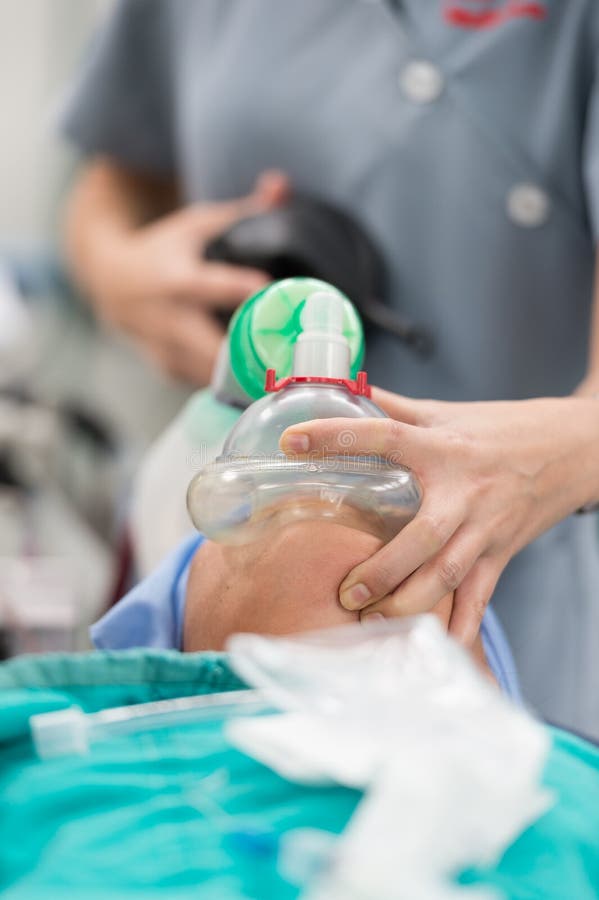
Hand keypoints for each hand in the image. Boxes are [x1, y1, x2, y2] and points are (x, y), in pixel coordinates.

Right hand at [90, 170, 288, 383]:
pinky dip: (229, 383)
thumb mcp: (198, 223)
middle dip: (253, 357)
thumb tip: (283, 185)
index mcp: (179, 280)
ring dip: (245, 375)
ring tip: (284, 372)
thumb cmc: (165, 249)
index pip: (221, 289)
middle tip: (295, 359)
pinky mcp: (167, 369)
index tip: (288, 300)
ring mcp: (166, 349)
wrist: (110, 283)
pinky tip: (257, 378)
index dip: (253, 294)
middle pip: (217, 350)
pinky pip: (204, 383)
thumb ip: (244, 210)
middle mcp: (170, 320)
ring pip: (213, 376)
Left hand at [280, 388, 597, 644]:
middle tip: (344, 592)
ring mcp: (486, 527)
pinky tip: (435, 647)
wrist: (574, 447)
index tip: (290, 442)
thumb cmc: (504, 428)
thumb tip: (345, 390)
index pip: (383, 436)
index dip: (335, 437)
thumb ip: (396, 409)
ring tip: (371, 620)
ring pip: (447, 575)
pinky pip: (480, 597)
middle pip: (422, 537)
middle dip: (383, 570)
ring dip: (409, 603)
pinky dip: (461, 626)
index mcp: (443, 447)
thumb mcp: (447, 413)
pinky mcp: (502, 552)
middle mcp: (464, 491)